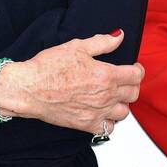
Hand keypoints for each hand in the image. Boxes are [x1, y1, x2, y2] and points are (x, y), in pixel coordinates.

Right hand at [0, 30, 142, 134]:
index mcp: (106, 75)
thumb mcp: (77, 47)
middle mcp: (105, 96)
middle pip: (133, 94)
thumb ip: (102, 42)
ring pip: (124, 113)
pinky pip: (108, 129)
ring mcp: (97, 112)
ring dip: (122, 104)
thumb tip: (119, 36)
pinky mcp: (86, 125)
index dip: (138, 70)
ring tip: (113, 97)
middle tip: (124, 81)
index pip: (136, 75)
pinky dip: (109, 122)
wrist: (29, 88)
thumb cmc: (48, 67)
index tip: (134, 68)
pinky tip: (102, 113)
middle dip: (132, 85)